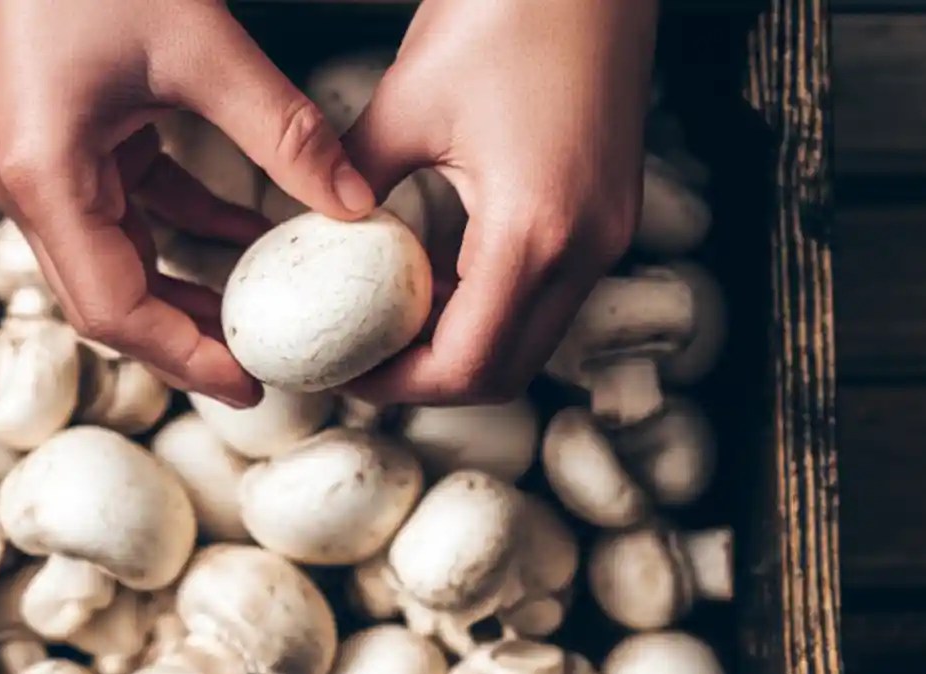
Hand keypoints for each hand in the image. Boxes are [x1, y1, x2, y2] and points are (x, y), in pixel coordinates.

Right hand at [0, 0, 376, 406]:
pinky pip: (132, 207)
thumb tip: (352, 205)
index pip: (113, 309)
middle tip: (262, 370)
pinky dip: (189, 226)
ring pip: (122, 260)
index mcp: (47, 179)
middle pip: (110, 299)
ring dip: (189, 289)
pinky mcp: (70, 143)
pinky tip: (249, 236)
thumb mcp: (203, 47)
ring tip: (261, 315)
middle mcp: (32, 186)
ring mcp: (46, 166)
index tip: (251, 384)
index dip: (184, 356)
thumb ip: (283, 133)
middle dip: (187, 338)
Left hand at [343, 0, 659, 404]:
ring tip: (390, 318)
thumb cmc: (506, 12)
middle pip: (505, 369)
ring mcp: (606, 233)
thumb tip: (318, 234)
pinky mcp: (607, 214)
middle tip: (362, 358)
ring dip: (460, 341)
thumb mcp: (407, 103)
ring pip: (529, 336)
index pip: (469, 364)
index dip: (399, 385)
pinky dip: (488, 301)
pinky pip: (546, 291)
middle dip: (428, 379)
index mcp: (536, 230)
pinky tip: (435, 272)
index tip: (345, 372)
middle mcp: (586, 247)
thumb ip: (354, 182)